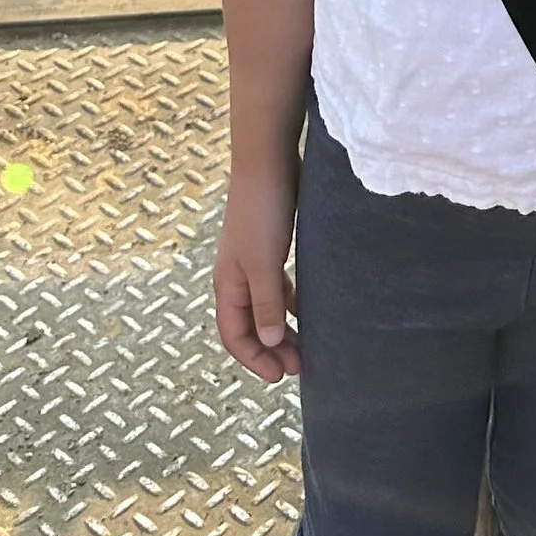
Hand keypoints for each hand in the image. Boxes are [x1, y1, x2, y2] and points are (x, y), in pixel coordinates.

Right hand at [214, 170, 299, 382]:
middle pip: (249, 325)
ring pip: (265, 306)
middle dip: (271, 350)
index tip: (280, 376)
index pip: (234, 336)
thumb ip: (267, 304)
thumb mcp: (264, 263)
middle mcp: (236, 275)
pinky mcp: (271, 244)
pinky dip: (289, 302)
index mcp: (227, 284)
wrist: (268, 160)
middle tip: (299, 368)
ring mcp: (252, 259)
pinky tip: (308, 308)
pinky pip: (277, 286)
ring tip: (305, 346)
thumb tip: (270, 344)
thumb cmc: (262, 211)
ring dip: (282, 329)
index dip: (255, 360)